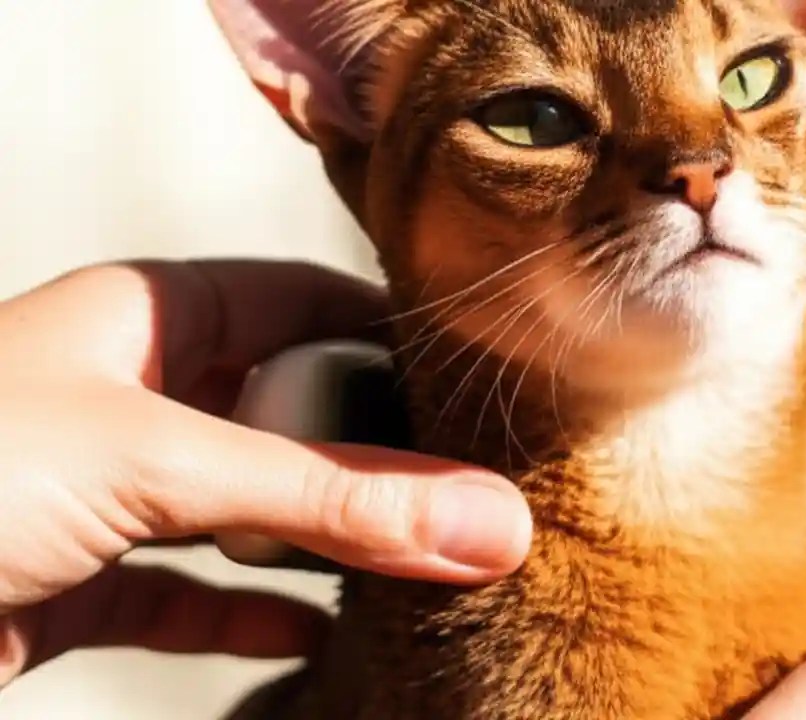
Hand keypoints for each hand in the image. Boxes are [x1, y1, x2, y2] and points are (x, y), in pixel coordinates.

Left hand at [0, 261, 532, 686]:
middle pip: (286, 415)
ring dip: (321, 545)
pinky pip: (191, 597)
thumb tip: (487, 522)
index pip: (300, 303)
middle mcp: (128, 398)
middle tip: (466, 499)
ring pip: (245, 512)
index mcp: (142, 318)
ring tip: (416, 567)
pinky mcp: (75, 583)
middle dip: (369, 458)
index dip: (387, 338)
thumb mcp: (160, 463)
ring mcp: (102, 493)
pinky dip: (255, 619)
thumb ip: (332, 498)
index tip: (477, 392)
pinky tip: (317, 637)